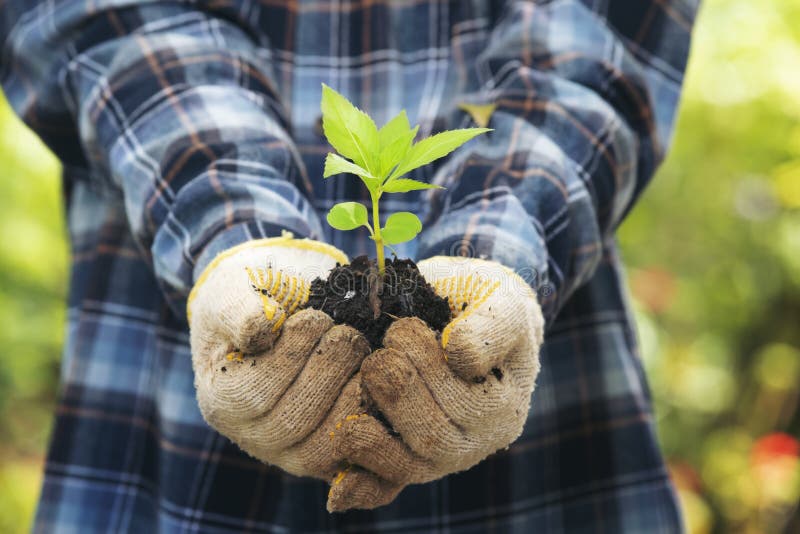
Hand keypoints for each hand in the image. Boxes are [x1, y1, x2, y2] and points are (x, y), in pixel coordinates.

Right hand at [187, 234, 372, 480]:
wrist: (286, 308)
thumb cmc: (258, 300)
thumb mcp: (237, 292)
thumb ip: (241, 310)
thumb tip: (261, 329)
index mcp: (221, 399)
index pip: (254, 393)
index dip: (291, 355)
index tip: (314, 319)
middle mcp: (252, 435)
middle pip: (291, 422)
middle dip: (327, 370)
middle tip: (347, 334)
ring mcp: (290, 452)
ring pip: (323, 444)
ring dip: (351, 392)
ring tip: (362, 352)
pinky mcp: (328, 452)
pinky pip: (350, 452)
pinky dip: (370, 418)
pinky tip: (379, 381)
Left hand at [327, 256, 543, 510]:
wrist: (460, 312)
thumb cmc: (481, 303)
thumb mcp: (500, 301)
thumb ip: (490, 326)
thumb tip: (460, 356)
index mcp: (505, 407)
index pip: (465, 402)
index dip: (426, 368)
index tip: (404, 329)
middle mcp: (478, 442)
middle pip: (434, 436)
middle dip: (397, 390)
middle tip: (381, 350)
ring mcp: (442, 457)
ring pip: (407, 462)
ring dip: (375, 422)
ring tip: (365, 375)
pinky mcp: (408, 462)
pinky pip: (387, 485)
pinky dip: (362, 484)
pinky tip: (339, 478)